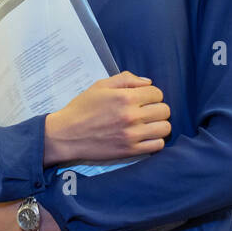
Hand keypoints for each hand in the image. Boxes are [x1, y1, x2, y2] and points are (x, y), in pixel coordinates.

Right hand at [43, 71, 169, 165]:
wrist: (67, 134)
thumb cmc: (82, 108)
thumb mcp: (100, 86)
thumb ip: (126, 79)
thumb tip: (148, 82)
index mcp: (125, 97)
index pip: (157, 93)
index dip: (152, 94)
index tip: (144, 98)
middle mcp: (131, 116)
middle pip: (164, 110)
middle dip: (158, 108)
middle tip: (147, 111)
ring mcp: (132, 135)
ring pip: (165, 128)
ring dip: (159, 124)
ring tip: (149, 124)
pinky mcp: (130, 151)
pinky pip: (157, 145)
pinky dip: (155, 140)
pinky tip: (146, 136)